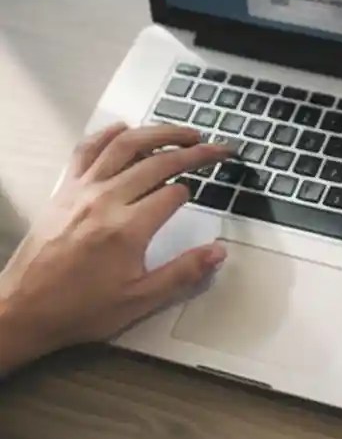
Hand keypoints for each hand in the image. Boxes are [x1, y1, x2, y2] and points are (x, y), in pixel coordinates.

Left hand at [0, 123, 230, 374]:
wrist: (24, 309)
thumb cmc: (83, 308)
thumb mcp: (140, 300)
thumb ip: (183, 273)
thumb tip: (219, 252)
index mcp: (127, 229)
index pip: (173, 194)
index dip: (193, 192)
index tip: (204, 192)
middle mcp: (105, 201)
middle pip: (157, 162)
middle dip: (193, 152)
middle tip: (217, 149)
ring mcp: (81, 191)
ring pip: (124, 146)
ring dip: (158, 133)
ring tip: (184, 132)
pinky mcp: (64, 190)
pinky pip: (87, 150)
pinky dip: (108, 134)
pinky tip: (125, 129)